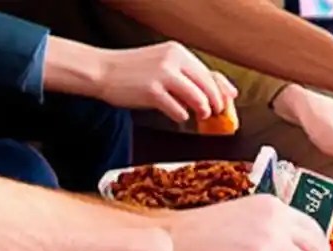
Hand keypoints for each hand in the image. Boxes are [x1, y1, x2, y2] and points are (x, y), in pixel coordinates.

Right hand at [89, 42, 233, 122]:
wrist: (103, 70)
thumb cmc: (135, 71)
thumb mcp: (166, 64)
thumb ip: (193, 75)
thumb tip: (229, 92)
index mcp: (178, 52)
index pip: (210, 74)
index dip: (222, 92)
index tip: (225, 103)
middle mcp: (172, 60)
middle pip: (208, 87)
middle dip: (216, 104)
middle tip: (215, 114)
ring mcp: (162, 75)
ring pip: (198, 99)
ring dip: (203, 112)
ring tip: (200, 116)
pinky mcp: (152, 92)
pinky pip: (179, 111)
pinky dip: (182, 116)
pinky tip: (177, 114)